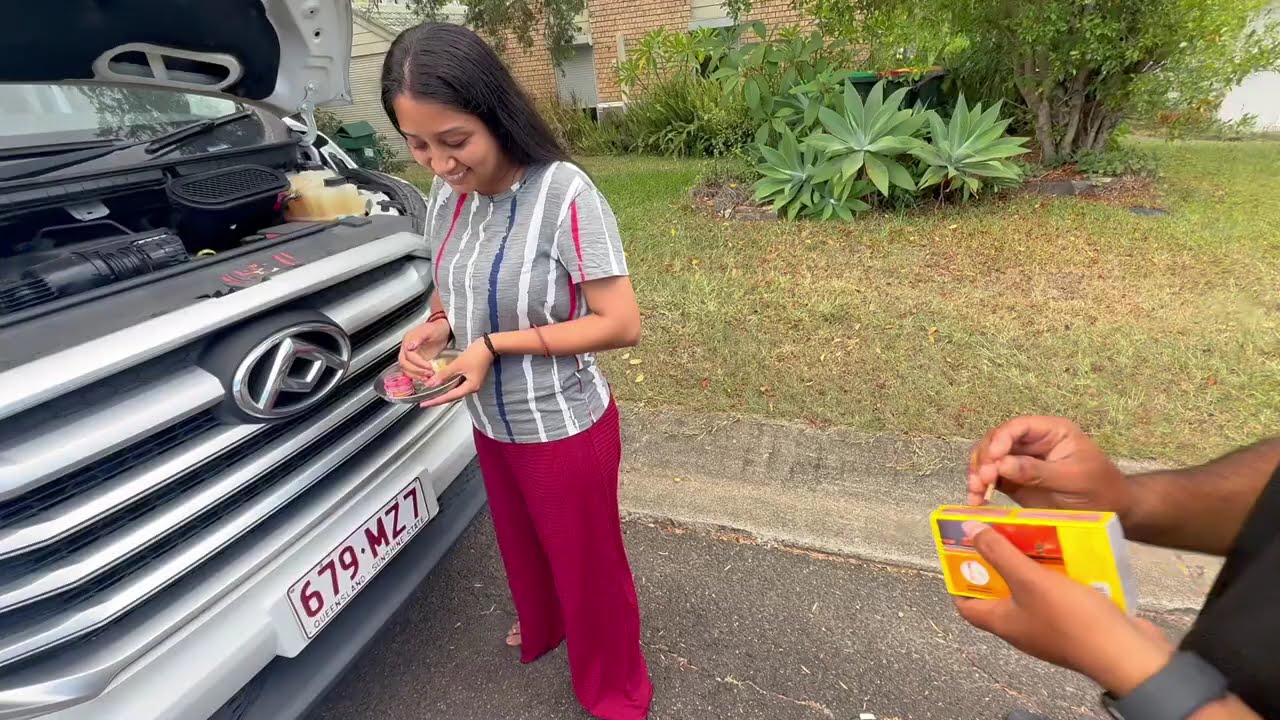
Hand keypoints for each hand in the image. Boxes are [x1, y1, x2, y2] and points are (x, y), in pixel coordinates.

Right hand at [398, 319, 450, 378]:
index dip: (418, 363)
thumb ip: (419, 337)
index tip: (429, 366)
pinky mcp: (415, 361)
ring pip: (406, 369)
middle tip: (429, 373)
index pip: (408, 356)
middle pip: (404, 364)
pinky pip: (411, 370)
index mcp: (408, 340)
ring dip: (416, 375)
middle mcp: (406, 348)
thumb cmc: (437, 329)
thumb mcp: (430, 330)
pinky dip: (417, 376)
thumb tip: (409, 346)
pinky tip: (426, 378)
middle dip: (416, 371)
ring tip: (428, 377)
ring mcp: (410, 355)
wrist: (442, 329)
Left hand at [418, 340, 492, 407]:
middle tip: (426, 401)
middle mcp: (472, 388)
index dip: (436, 401)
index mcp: (470, 387)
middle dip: (439, 399)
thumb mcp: (458, 364)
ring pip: (455, 390)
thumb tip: (431, 384)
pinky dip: (448, 385)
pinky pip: (457, 384)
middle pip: (452, 396)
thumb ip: (444, 375)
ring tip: (431, 394)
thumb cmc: (477, 354)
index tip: (425, 404)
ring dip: (443, 392)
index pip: (449, 397)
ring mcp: (472, 383)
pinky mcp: (472, 377)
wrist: (490, 345)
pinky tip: (442, 384)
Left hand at [954, 521, 1173, 695]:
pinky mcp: (1076, 621)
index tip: (961, 554)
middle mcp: (1022, 627)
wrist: (1126, 652)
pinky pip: (1061, 593)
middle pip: (1001, 592)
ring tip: (1036, 538)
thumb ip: (999, 554)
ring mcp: (1050, 626)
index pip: (967, 605)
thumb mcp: (1029, 580)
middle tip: (1003, 536)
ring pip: (1033, 590)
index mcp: (1003, 622)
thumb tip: (969, 530)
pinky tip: (1068, 554)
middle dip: (1000, 563)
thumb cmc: (1073, 621)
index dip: (960, 581)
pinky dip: (1061, 574)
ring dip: (1033, 565)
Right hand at [967, 416, 1133, 516]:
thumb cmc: (1100, 490)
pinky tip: (976, 501)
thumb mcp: (1073, 479)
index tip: (993, 459)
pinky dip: (979, 488)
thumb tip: (1002, 465)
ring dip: (977, 474)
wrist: (1111, 513)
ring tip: (975, 493)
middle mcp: (1032, 443)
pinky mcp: (1014, 482)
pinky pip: (990, 480)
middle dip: (984, 459)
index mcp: (1051, 432)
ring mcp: (1021, 462)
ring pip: (988, 459)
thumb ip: (1038, 471)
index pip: (1019, 427)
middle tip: (980, 480)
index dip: (1001, 439)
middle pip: (997, 441)